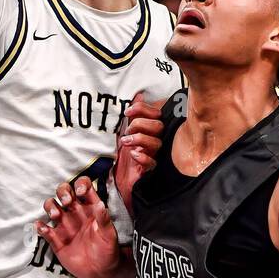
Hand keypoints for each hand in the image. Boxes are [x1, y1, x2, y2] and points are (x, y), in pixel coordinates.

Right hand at [36, 176, 122, 277]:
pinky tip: (44, 228)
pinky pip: (45, 230)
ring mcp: (64, 225)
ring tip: (55, 215)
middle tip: (66, 201)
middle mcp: (75, 213)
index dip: (80, 185)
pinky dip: (41, 227)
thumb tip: (100, 204)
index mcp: (90, 208)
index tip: (81, 192)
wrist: (101, 272)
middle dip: (62, 192)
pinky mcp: (56, 240)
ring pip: (51, 206)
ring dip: (51, 207)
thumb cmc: (108, 250)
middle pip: (63, 192)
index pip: (83, 187)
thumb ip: (104, 219)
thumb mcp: (109, 235)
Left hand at [113, 91, 163, 214]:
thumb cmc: (124, 156)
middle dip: (141, 125)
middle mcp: (156, 141)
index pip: (155, 113)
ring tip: (127, 141)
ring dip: (140, 139)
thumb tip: (138, 96)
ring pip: (157, 143)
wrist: (119, 181)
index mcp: (151, 129)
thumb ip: (133, 115)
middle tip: (127, 130)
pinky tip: (134, 154)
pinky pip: (153, 163)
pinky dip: (143, 158)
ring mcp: (156, 155)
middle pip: (158, 127)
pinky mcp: (151, 170)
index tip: (127, 111)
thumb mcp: (124, 132)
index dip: (142, 109)